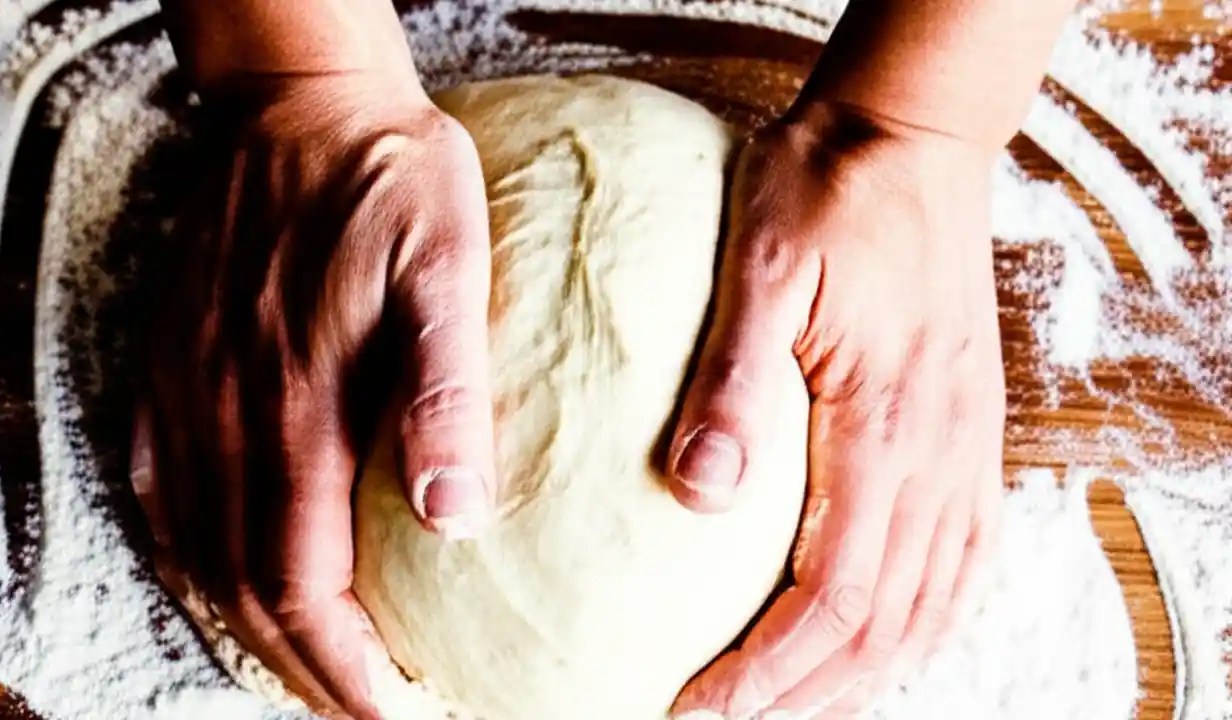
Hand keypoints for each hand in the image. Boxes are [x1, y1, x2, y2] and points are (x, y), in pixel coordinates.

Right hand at [130, 74, 495, 718]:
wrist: (307, 105)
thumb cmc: (391, 180)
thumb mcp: (448, 270)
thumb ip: (450, 391)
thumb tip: (454, 515)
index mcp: (302, 401)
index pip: (306, 580)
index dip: (344, 665)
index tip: (388, 709)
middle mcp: (233, 411)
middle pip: (248, 585)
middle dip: (302, 667)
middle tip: (358, 704)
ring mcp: (193, 390)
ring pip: (200, 548)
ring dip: (249, 624)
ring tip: (301, 665)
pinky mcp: (177, 364)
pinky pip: (165, 486)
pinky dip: (193, 554)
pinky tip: (222, 572)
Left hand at [667, 103, 1004, 717]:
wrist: (909, 139)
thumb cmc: (829, 191)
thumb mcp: (763, 269)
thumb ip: (732, 383)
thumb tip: (696, 495)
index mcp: (887, 428)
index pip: (835, 594)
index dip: (770, 671)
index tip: (701, 706)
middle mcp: (940, 455)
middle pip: (887, 625)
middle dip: (809, 695)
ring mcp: (965, 447)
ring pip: (933, 604)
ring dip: (865, 672)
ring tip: (797, 707)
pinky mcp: (967, 430)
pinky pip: (961, 556)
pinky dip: (920, 618)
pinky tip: (881, 635)